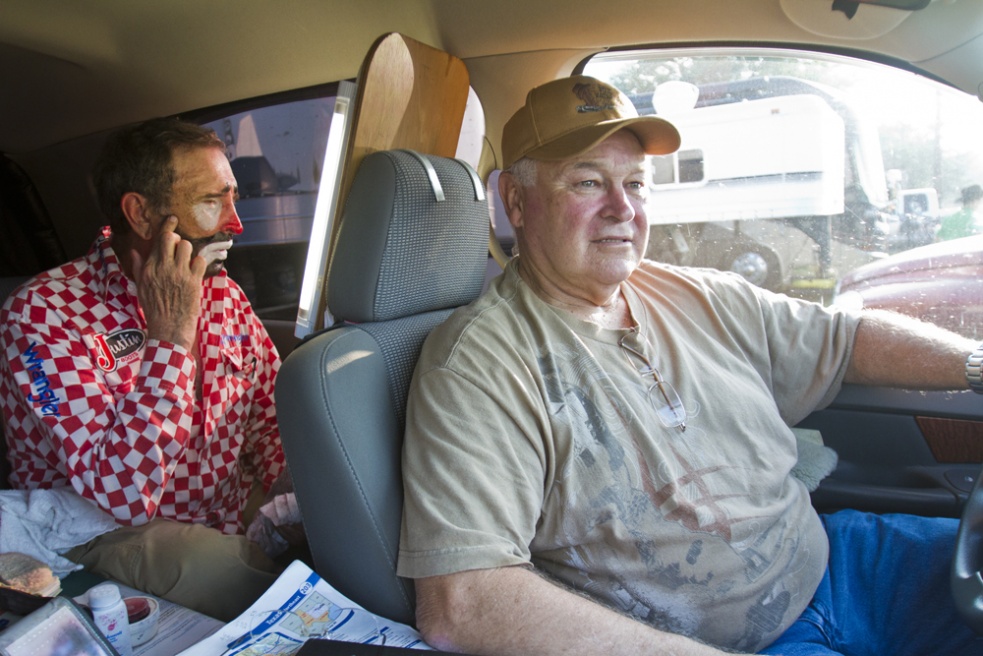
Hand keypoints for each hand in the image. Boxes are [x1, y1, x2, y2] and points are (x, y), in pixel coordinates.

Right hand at [131, 216, 205, 349]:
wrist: (169, 329)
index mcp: (149, 268)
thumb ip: (138, 267)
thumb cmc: (154, 310)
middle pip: (173, 239)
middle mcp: (164, 268)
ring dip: (187, 250)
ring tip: (185, 261)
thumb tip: (134, 252)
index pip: (159, 239)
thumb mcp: (140, 288)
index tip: (172, 219)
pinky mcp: (194, 282)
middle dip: (177, 238)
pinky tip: (193, 271)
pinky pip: (200, 261)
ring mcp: (180, 274)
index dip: (167, 226)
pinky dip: (198, 263)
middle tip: (177, 246)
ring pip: (188, 247)